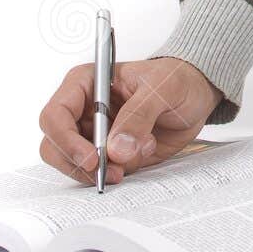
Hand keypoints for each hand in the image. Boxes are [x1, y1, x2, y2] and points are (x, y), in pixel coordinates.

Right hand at [38, 56, 222, 185]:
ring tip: (141, 152)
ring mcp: (95, 134)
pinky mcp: (110, 153)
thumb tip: (116, 149)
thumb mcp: (163, 88)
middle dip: (81, 163)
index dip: (66, 140)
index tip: (92, 157)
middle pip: (56, 147)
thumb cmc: (177, 79)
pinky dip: (121, 170)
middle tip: (112, 171)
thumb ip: (139, 115)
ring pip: (76, 165)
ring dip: (105, 169)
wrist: (197, 94)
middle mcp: (84, 111)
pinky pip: (101, 173)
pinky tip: (145, 150)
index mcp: (86, 83)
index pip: (55, 115)